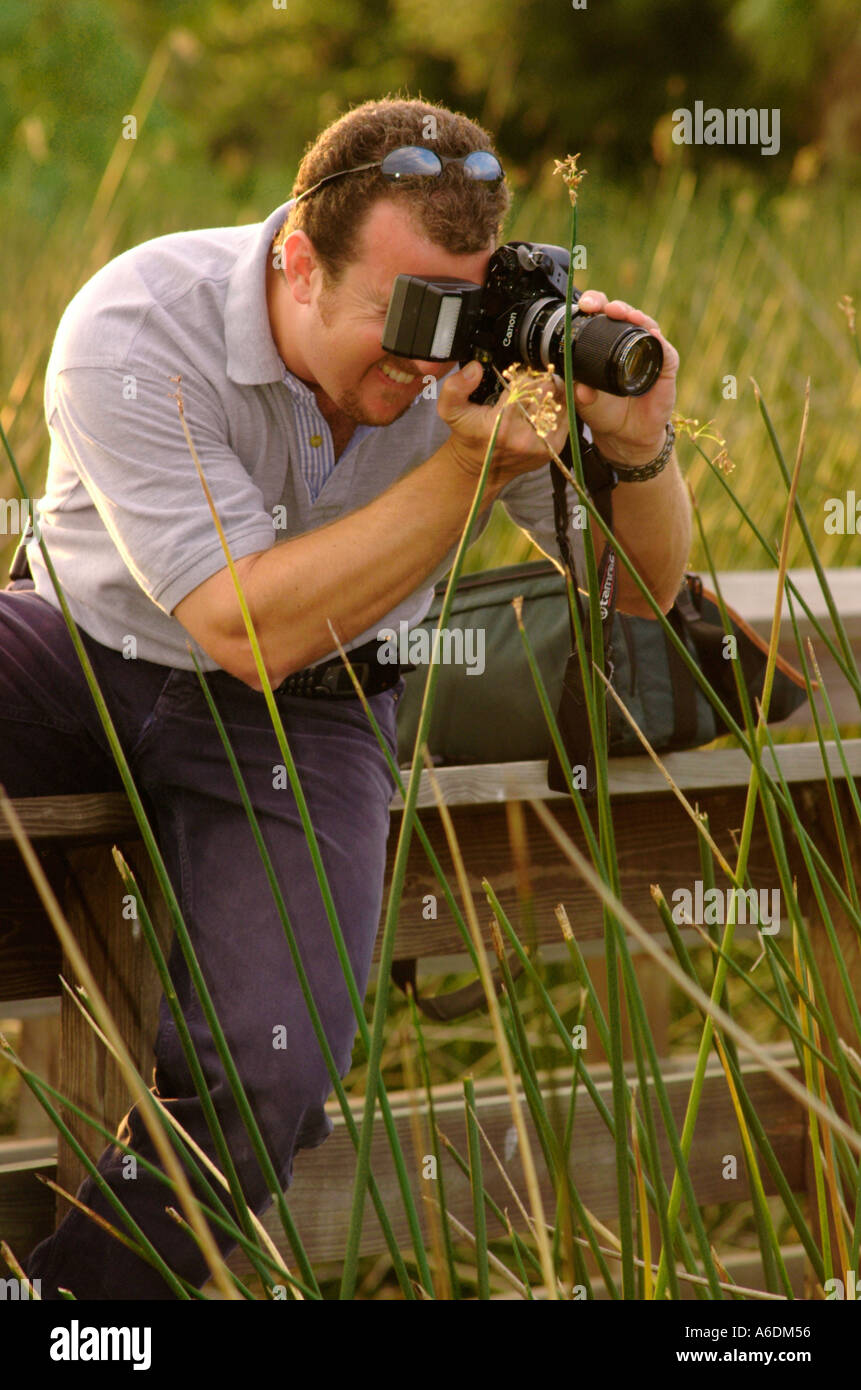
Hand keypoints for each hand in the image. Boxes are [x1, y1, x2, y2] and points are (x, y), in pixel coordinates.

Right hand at [436, 360, 569, 487]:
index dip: (526, 373)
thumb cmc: (468, 435)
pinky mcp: (554, 449)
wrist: (480, 469)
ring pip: (561, 402)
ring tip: (537, 393)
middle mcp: (526, 437)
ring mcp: (544, 444)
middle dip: (541, 380)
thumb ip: (455, 387)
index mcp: (503, 425)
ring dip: (552, 393)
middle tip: (530, 381)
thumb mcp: (450, 410)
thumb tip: (475, 368)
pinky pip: (566, 416)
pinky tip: (544, 405)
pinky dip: (558, 406)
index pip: (530, 384)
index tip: (517, 375)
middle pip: (549, 391)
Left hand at [571, 291, 678, 466]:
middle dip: (614, 306)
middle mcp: (629, 342)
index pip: (601, 316)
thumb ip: (581, 392)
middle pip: (624, 314)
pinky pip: (665, 351)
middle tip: (604, 307)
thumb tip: (579, 389)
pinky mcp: (666, 367)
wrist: (625, 435)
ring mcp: (649, 352)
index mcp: (606, 343)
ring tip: (627, 314)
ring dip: (637, 316)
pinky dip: (659, 342)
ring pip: (646, 325)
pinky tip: (652, 335)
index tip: (585, 305)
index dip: (594, 305)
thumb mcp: (586, 402)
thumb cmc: (604, 412)